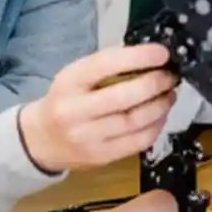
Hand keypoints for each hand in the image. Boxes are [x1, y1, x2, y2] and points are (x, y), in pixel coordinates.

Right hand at [19, 44, 179, 172]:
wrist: (41, 140)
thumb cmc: (65, 99)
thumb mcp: (75, 75)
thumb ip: (107, 66)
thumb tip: (150, 57)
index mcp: (69, 83)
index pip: (106, 65)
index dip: (139, 57)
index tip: (162, 53)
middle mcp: (75, 111)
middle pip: (125, 97)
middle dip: (156, 84)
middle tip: (171, 76)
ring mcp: (88, 138)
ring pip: (136, 121)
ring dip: (161, 105)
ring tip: (169, 94)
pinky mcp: (101, 157)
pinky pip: (138, 142)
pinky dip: (156, 126)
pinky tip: (160, 115)